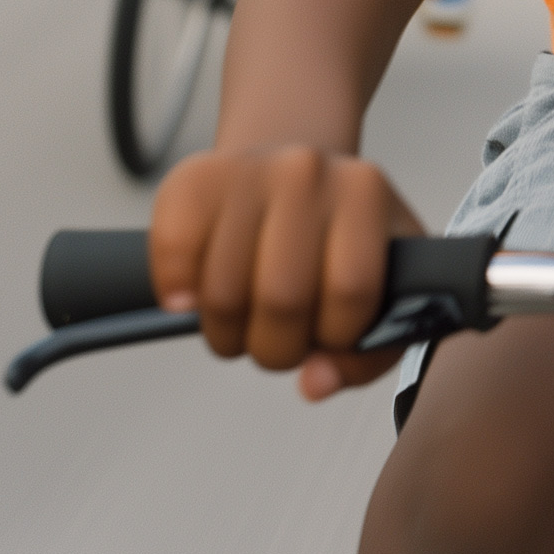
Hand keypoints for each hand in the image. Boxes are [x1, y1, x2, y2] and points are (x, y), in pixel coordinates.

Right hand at [150, 145, 425, 399]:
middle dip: (275, 348)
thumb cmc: (334, 243)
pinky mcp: (191, 181)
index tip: (327, 332)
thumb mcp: (380, 288)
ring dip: (227, 334)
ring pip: (223, 293)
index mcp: (364, 192)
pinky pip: (173, 256)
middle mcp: (306, 171)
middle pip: (282, 298)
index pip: (351, 291)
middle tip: (274, 337)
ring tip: (242, 319)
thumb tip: (314, 382)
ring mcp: (247, 171)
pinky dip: (178, 296)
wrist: (288, 176)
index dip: (336, 335)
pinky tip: (195, 297)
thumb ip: (368, 353)